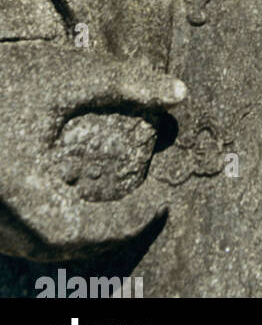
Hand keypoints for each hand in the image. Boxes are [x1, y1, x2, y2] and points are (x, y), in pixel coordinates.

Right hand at [0, 43, 184, 260]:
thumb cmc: (0, 78)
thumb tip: (180, 92)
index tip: (161, 199)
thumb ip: (125, 84)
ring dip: (79, 234)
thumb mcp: (66, 76)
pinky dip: (53, 227)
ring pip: (35, 247)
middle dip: (108, 234)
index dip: (130, 221)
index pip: (86, 230)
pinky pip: (19, 235)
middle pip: (59, 248)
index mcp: (20, 194)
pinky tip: (72, 200)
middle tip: (145, 208)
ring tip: (116, 209)